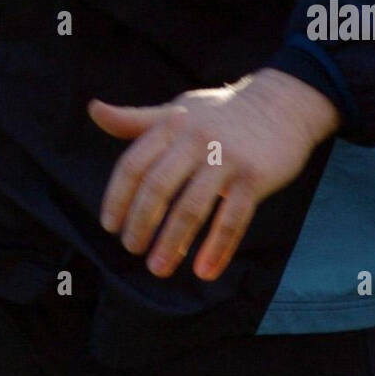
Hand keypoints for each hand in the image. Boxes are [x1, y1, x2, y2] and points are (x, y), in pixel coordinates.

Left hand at [89, 68, 339, 281]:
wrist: (281, 104)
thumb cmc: (220, 113)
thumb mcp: (178, 110)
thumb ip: (136, 120)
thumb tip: (93, 110)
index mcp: (172, 124)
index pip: (134, 164)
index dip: (118, 197)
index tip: (109, 225)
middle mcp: (197, 139)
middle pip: (159, 186)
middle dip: (141, 223)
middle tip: (132, 249)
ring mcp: (227, 158)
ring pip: (193, 207)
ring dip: (173, 242)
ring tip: (159, 268)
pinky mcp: (254, 177)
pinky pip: (233, 219)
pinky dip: (218, 249)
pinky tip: (205, 271)